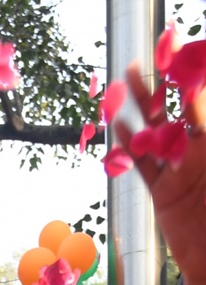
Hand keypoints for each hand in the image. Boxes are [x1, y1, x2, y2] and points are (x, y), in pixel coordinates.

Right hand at [115, 64, 205, 284]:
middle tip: (151, 62)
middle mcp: (200, 153)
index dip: (195, 88)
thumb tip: (192, 129)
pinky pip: (143, 165)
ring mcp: (180, 170)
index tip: (185, 65)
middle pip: (180, 112)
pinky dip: (130, 148)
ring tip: (126, 83)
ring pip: (157, 134)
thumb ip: (202, 154)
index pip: (204, 111)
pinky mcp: (162, 191)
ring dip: (141, 109)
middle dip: (165, 86)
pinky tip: (119, 127)